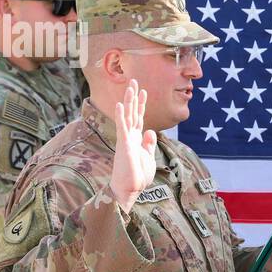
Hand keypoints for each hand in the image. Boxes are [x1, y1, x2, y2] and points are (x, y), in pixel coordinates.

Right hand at [109, 78, 156, 211]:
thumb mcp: (148, 157)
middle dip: (134, 97)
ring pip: (127, 116)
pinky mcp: (124, 145)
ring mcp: (126, 139)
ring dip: (129, 101)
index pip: (139, 118)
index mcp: (136, 139)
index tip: (143, 91)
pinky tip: (121, 104)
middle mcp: (130, 136)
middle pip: (132, 112)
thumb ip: (148, 144)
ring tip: (130, 86)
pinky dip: (121, 116)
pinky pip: (122, 127)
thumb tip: (151, 131)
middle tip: (134, 81)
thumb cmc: (137, 176)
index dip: (141, 104)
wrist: (129, 189)